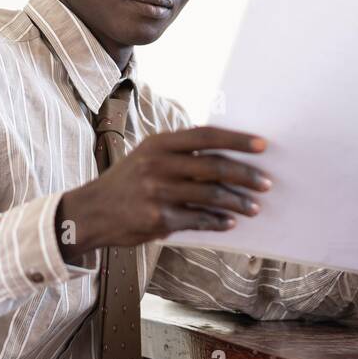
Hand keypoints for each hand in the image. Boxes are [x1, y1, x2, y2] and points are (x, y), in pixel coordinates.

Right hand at [56, 127, 272, 259]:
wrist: (91, 212)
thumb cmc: (129, 181)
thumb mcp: (148, 155)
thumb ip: (181, 152)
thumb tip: (228, 153)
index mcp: (159, 143)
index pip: (207, 136)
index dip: (237, 140)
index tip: (263, 145)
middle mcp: (158, 164)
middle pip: (215, 166)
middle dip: (246, 175)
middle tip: (266, 183)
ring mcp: (158, 192)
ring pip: (211, 195)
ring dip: (238, 202)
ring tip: (254, 207)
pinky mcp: (158, 219)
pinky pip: (198, 219)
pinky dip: (218, 221)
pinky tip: (230, 222)